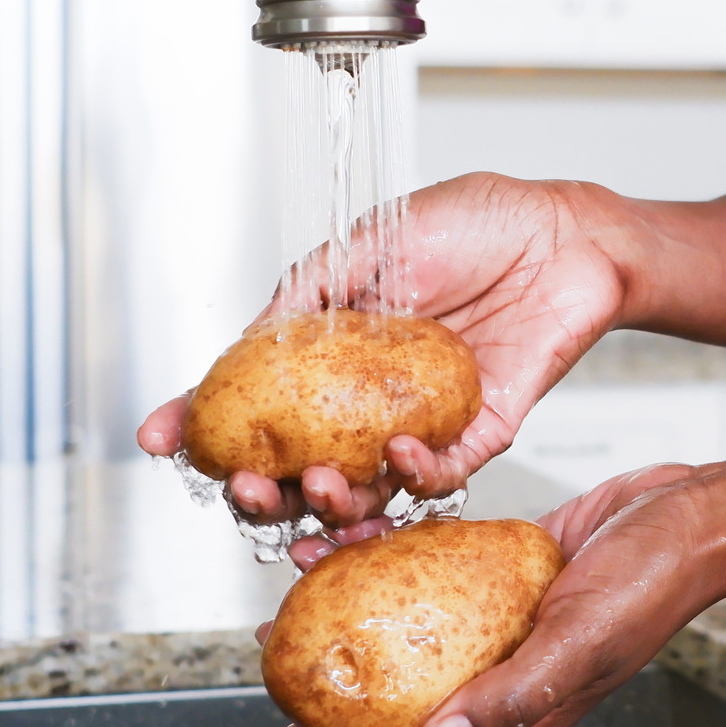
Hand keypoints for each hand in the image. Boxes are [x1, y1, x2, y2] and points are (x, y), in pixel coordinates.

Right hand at [138, 173, 632, 527]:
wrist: (564, 233)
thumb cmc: (475, 224)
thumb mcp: (370, 243)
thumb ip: (308, 295)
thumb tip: (244, 341)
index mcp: (334, 352)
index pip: (256, 399)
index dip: (205, 422)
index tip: (161, 441)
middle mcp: (370, 398)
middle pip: (302, 466)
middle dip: (264, 492)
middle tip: (247, 489)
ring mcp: (420, 422)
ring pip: (365, 490)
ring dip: (333, 502)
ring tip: (318, 488)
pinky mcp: (477, 434)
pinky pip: (439, 475)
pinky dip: (414, 475)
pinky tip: (397, 456)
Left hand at [268, 462, 711, 726]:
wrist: (692, 514)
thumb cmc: (652, 583)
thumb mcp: (578, 643)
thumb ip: (507, 697)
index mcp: (526, 710)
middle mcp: (509, 671)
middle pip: (410, 696)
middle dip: (345, 688)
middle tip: (284, 658)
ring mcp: (508, 621)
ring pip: (418, 630)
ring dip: (362, 611)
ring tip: (305, 584)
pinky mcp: (510, 571)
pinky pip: (440, 573)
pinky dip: (397, 558)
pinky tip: (361, 534)